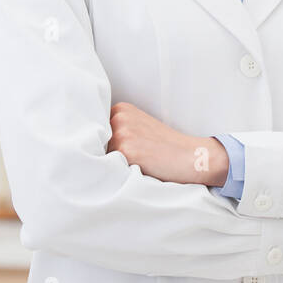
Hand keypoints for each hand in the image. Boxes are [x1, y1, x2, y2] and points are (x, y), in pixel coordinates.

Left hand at [107, 101, 224, 186]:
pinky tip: (138, 169)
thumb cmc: (166, 146)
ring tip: (136, 164)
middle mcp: (119, 117)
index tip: (122, 150)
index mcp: (121, 109)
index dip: (105, 144)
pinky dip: (120, 172)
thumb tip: (92, 147)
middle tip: (134, 159)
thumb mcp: (141, 127)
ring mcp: (121, 133)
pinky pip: (111, 167)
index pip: (96, 130)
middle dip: (107, 154)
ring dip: (112, 164)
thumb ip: (119, 130)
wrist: (190, 156)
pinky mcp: (125, 150)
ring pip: (101, 156)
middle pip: (96, 143)